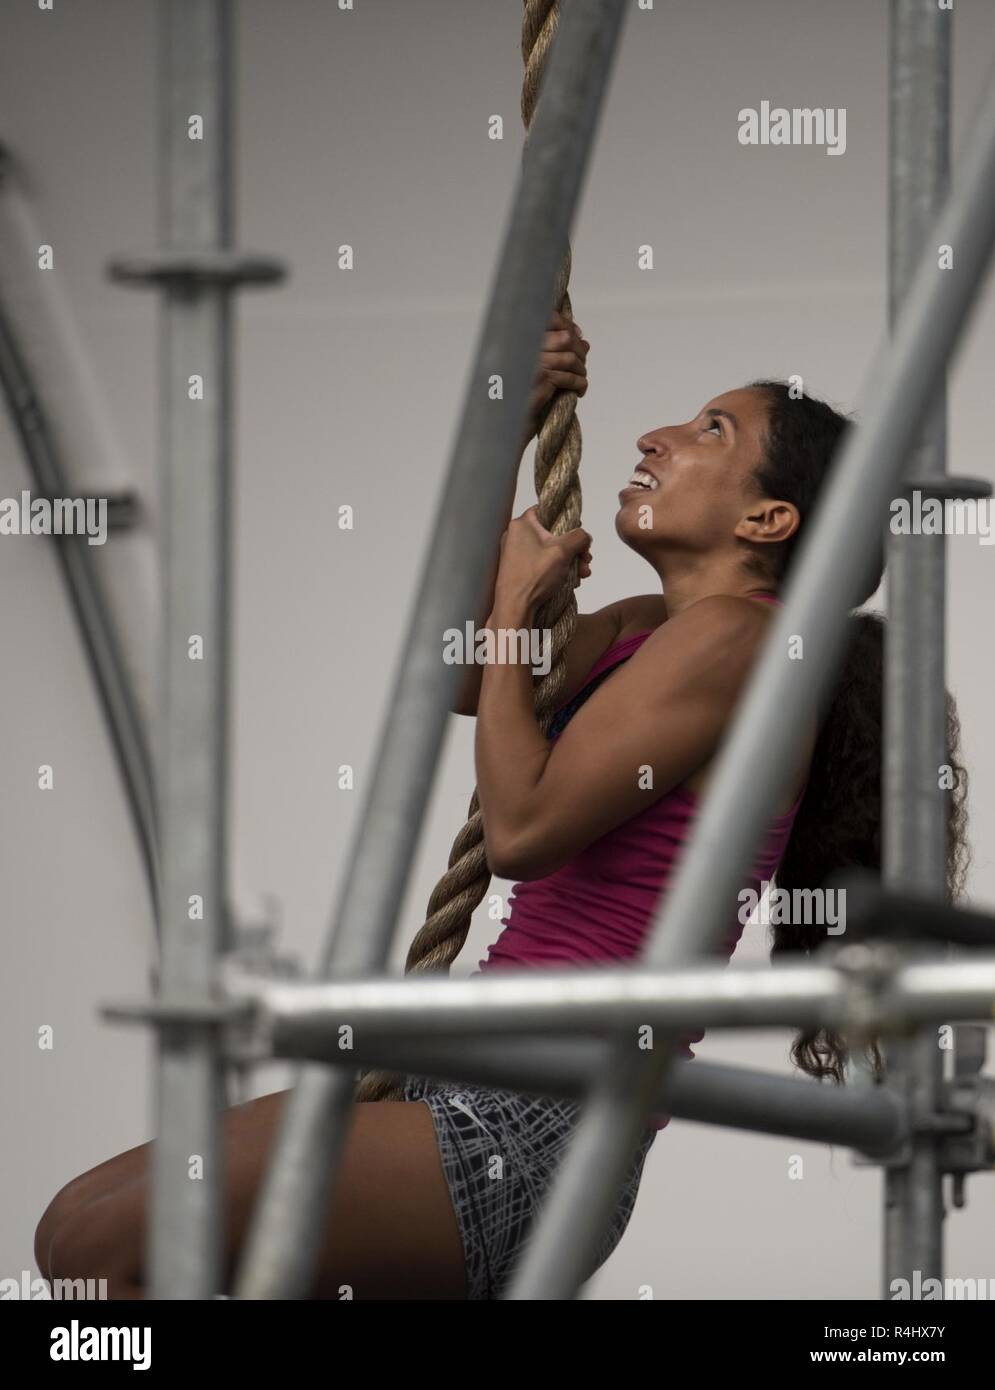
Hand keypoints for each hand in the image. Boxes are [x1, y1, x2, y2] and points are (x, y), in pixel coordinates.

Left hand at [493, 506, 592, 615]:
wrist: (515, 608)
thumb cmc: (534, 576)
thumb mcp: (563, 551)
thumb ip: (579, 537)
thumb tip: (585, 537)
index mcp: (522, 524)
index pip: (547, 510)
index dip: (566, 519)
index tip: (578, 533)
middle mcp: (516, 536)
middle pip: (553, 534)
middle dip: (574, 549)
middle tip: (585, 561)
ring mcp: (516, 554)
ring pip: (551, 551)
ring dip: (570, 562)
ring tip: (581, 575)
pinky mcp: (519, 570)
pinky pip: (543, 564)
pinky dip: (558, 571)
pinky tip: (570, 582)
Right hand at [522, 309, 589, 445]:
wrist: (506, 424)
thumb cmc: (518, 397)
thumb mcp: (536, 369)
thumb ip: (556, 352)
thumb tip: (585, 342)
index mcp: (519, 338)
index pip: (549, 319)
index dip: (568, 325)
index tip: (578, 335)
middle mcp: (524, 346)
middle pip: (565, 338)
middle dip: (578, 350)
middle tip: (581, 365)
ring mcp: (533, 361)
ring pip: (570, 358)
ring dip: (580, 370)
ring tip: (580, 381)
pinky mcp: (541, 379)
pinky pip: (569, 376)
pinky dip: (579, 384)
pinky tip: (579, 392)